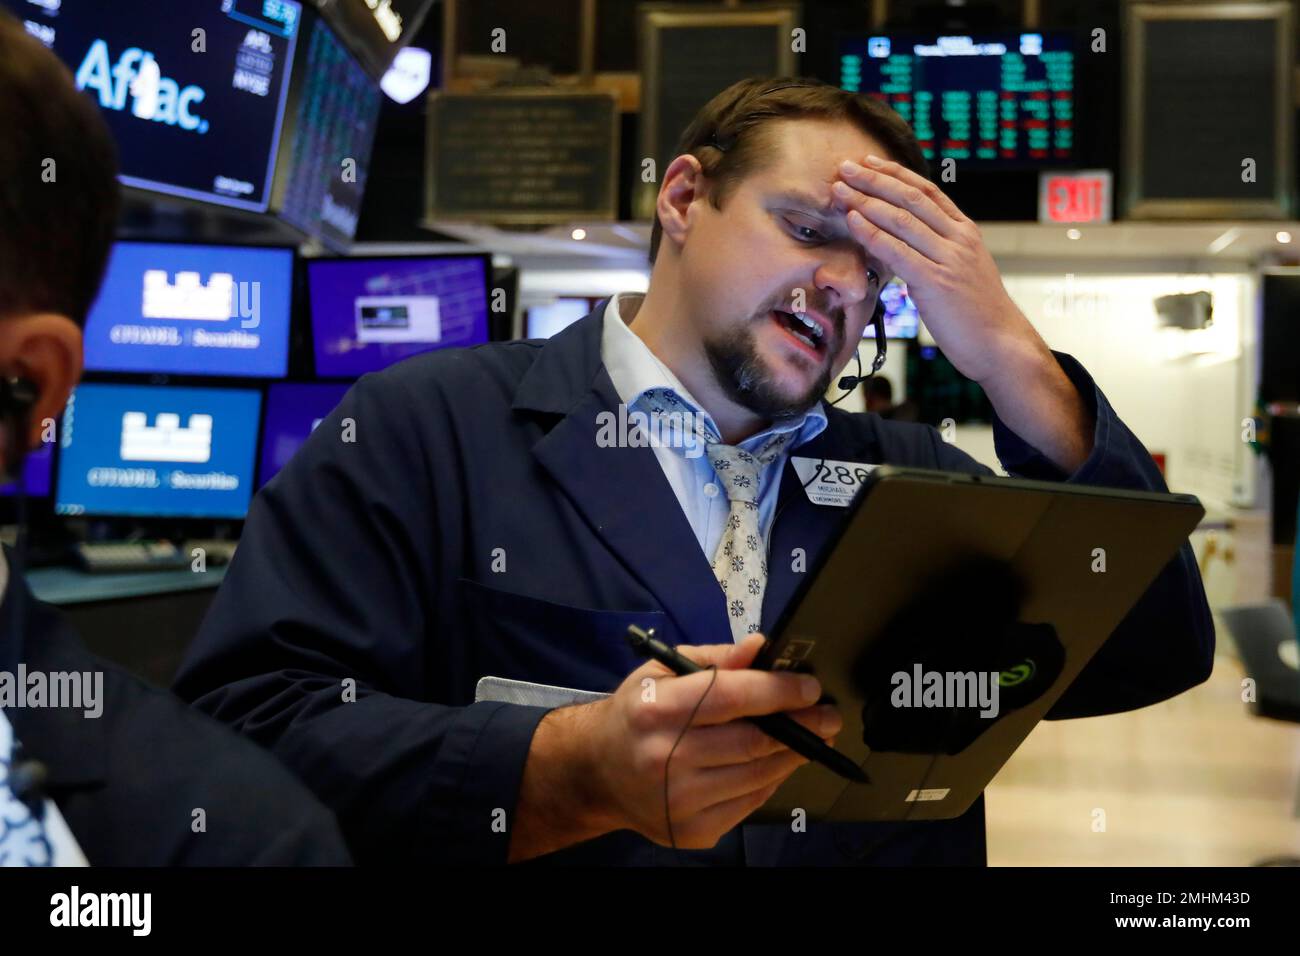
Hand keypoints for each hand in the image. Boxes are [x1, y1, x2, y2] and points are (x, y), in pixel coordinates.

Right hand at [576, 633, 839, 849]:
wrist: (598, 772)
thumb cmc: (636, 714)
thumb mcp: (662, 673)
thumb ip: (714, 659)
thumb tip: (762, 648)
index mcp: (656, 711)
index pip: (730, 697)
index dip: (778, 691)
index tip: (811, 687)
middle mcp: (665, 758)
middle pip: (752, 741)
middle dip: (801, 726)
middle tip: (828, 716)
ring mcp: (679, 801)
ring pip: (757, 775)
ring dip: (792, 754)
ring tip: (810, 738)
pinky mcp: (692, 830)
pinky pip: (749, 803)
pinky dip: (770, 780)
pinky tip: (776, 763)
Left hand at [830, 155, 1048, 384]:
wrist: (1001, 345)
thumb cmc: (978, 316)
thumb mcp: (964, 273)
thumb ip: (941, 254)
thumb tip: (910, 246)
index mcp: (966, 232)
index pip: (928, 191)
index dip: (896, 174)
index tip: (870, 163)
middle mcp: (959, 239)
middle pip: (911, 198)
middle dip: (874, 180)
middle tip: (844, 167)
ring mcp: (949, 259)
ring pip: (902, 220)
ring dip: (866, 201)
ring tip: (839, 190)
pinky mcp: (936, 282)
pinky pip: (897, 251)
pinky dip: (871, 233)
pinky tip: (852, 221)